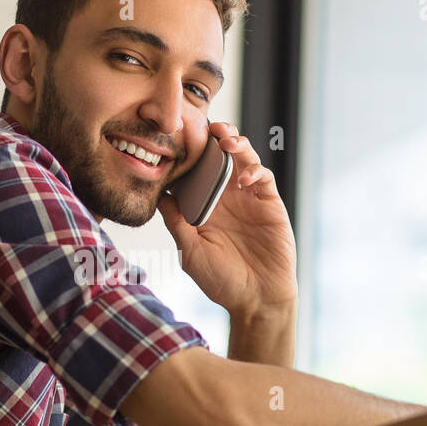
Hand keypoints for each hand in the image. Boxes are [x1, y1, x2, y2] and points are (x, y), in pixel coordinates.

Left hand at [156, 122, 296, 318]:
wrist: (256, 300)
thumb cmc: (221, 280)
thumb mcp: (190, 251)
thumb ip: (176, 221)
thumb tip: (157, 194)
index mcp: (203, 205)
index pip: (193, 170)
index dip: (186, 153)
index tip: (174, 137)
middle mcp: (225, 196)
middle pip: (218, 156)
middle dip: (212, 137)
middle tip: (204, 125)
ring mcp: (248, 198)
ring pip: (242, 157)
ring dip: (235, 143)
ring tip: (225, 139)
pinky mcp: (269, 203)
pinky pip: (262, 176)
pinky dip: (253, 170)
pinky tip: (243, 178)